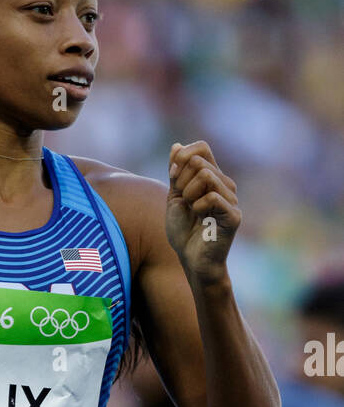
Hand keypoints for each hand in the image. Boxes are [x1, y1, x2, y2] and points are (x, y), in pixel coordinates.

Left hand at [166, 140, 240, 282]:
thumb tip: (176, 146)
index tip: (173, 177)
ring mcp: (231, 199)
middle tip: (183, 200)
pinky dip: (198, 206)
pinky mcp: (233, 215)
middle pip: (199, 161)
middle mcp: (225, 184)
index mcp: (212, 177)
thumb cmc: (184, 231)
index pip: (202, 148)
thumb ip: (176, 173)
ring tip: (191, 209)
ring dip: (189, 193)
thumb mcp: (174, 197)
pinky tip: (200, 217)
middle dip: (181, 180)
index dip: (184, 156)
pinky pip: (212, 196)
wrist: (191, 260)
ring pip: (206, 176)